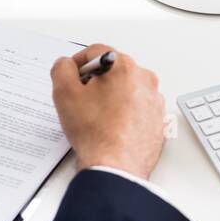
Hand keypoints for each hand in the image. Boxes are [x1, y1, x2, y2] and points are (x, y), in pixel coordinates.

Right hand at [50, 44, 166, 178]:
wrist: (116, 167)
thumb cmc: (96, 133)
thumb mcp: (65, 93)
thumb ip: (62, 69)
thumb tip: (66, 65)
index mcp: (125, 67)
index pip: (96, 52)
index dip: (77, 63)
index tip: (71, 75)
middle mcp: (145, 80)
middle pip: (113, 70)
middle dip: (95, 81)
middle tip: (82, 99)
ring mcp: (154, 102)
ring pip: (126, 90)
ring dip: (111, 97)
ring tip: (96, 117)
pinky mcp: (157, 121)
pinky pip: (137, 109)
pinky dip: (124, 114)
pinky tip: (110, 128)